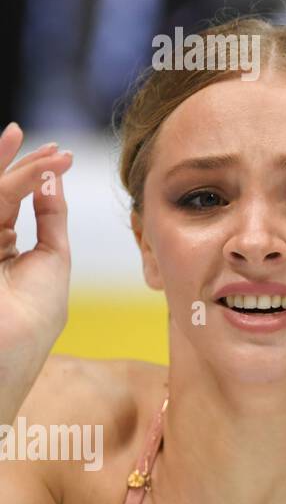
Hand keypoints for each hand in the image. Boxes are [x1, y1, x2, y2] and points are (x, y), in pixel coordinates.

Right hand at [0, 122, 73, 411]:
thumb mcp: (52, 261)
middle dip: (22, 162)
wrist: (7, 358)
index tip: (61, 155)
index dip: (32, 175)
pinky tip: (39, 171)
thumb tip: (53, 178)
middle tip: (54, 145)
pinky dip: (15, 183)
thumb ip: (50, 218)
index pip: (11, 201)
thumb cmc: (32, 322)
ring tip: (58, 154)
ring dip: (22, 169)